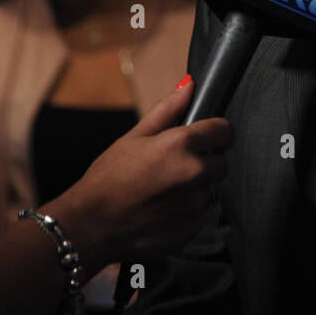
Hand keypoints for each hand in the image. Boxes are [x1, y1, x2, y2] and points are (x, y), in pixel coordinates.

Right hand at [64, 76, 231, 268]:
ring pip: (208, 189)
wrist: (92, 226)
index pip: (223, 131)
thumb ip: (167, 110)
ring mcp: (194, 204)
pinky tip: (161, 210)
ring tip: (161, 191)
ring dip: (193, 189)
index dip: (213, 132)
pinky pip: (199, 214)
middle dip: (204, 161)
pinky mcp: (192, 228)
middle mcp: (194, 173)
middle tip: (173, 167)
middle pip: (221, 162)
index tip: (203, 138)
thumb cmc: (107, 179)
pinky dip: (186, 211)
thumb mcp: (133, 137)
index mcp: (181, 145)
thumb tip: (188, 86)